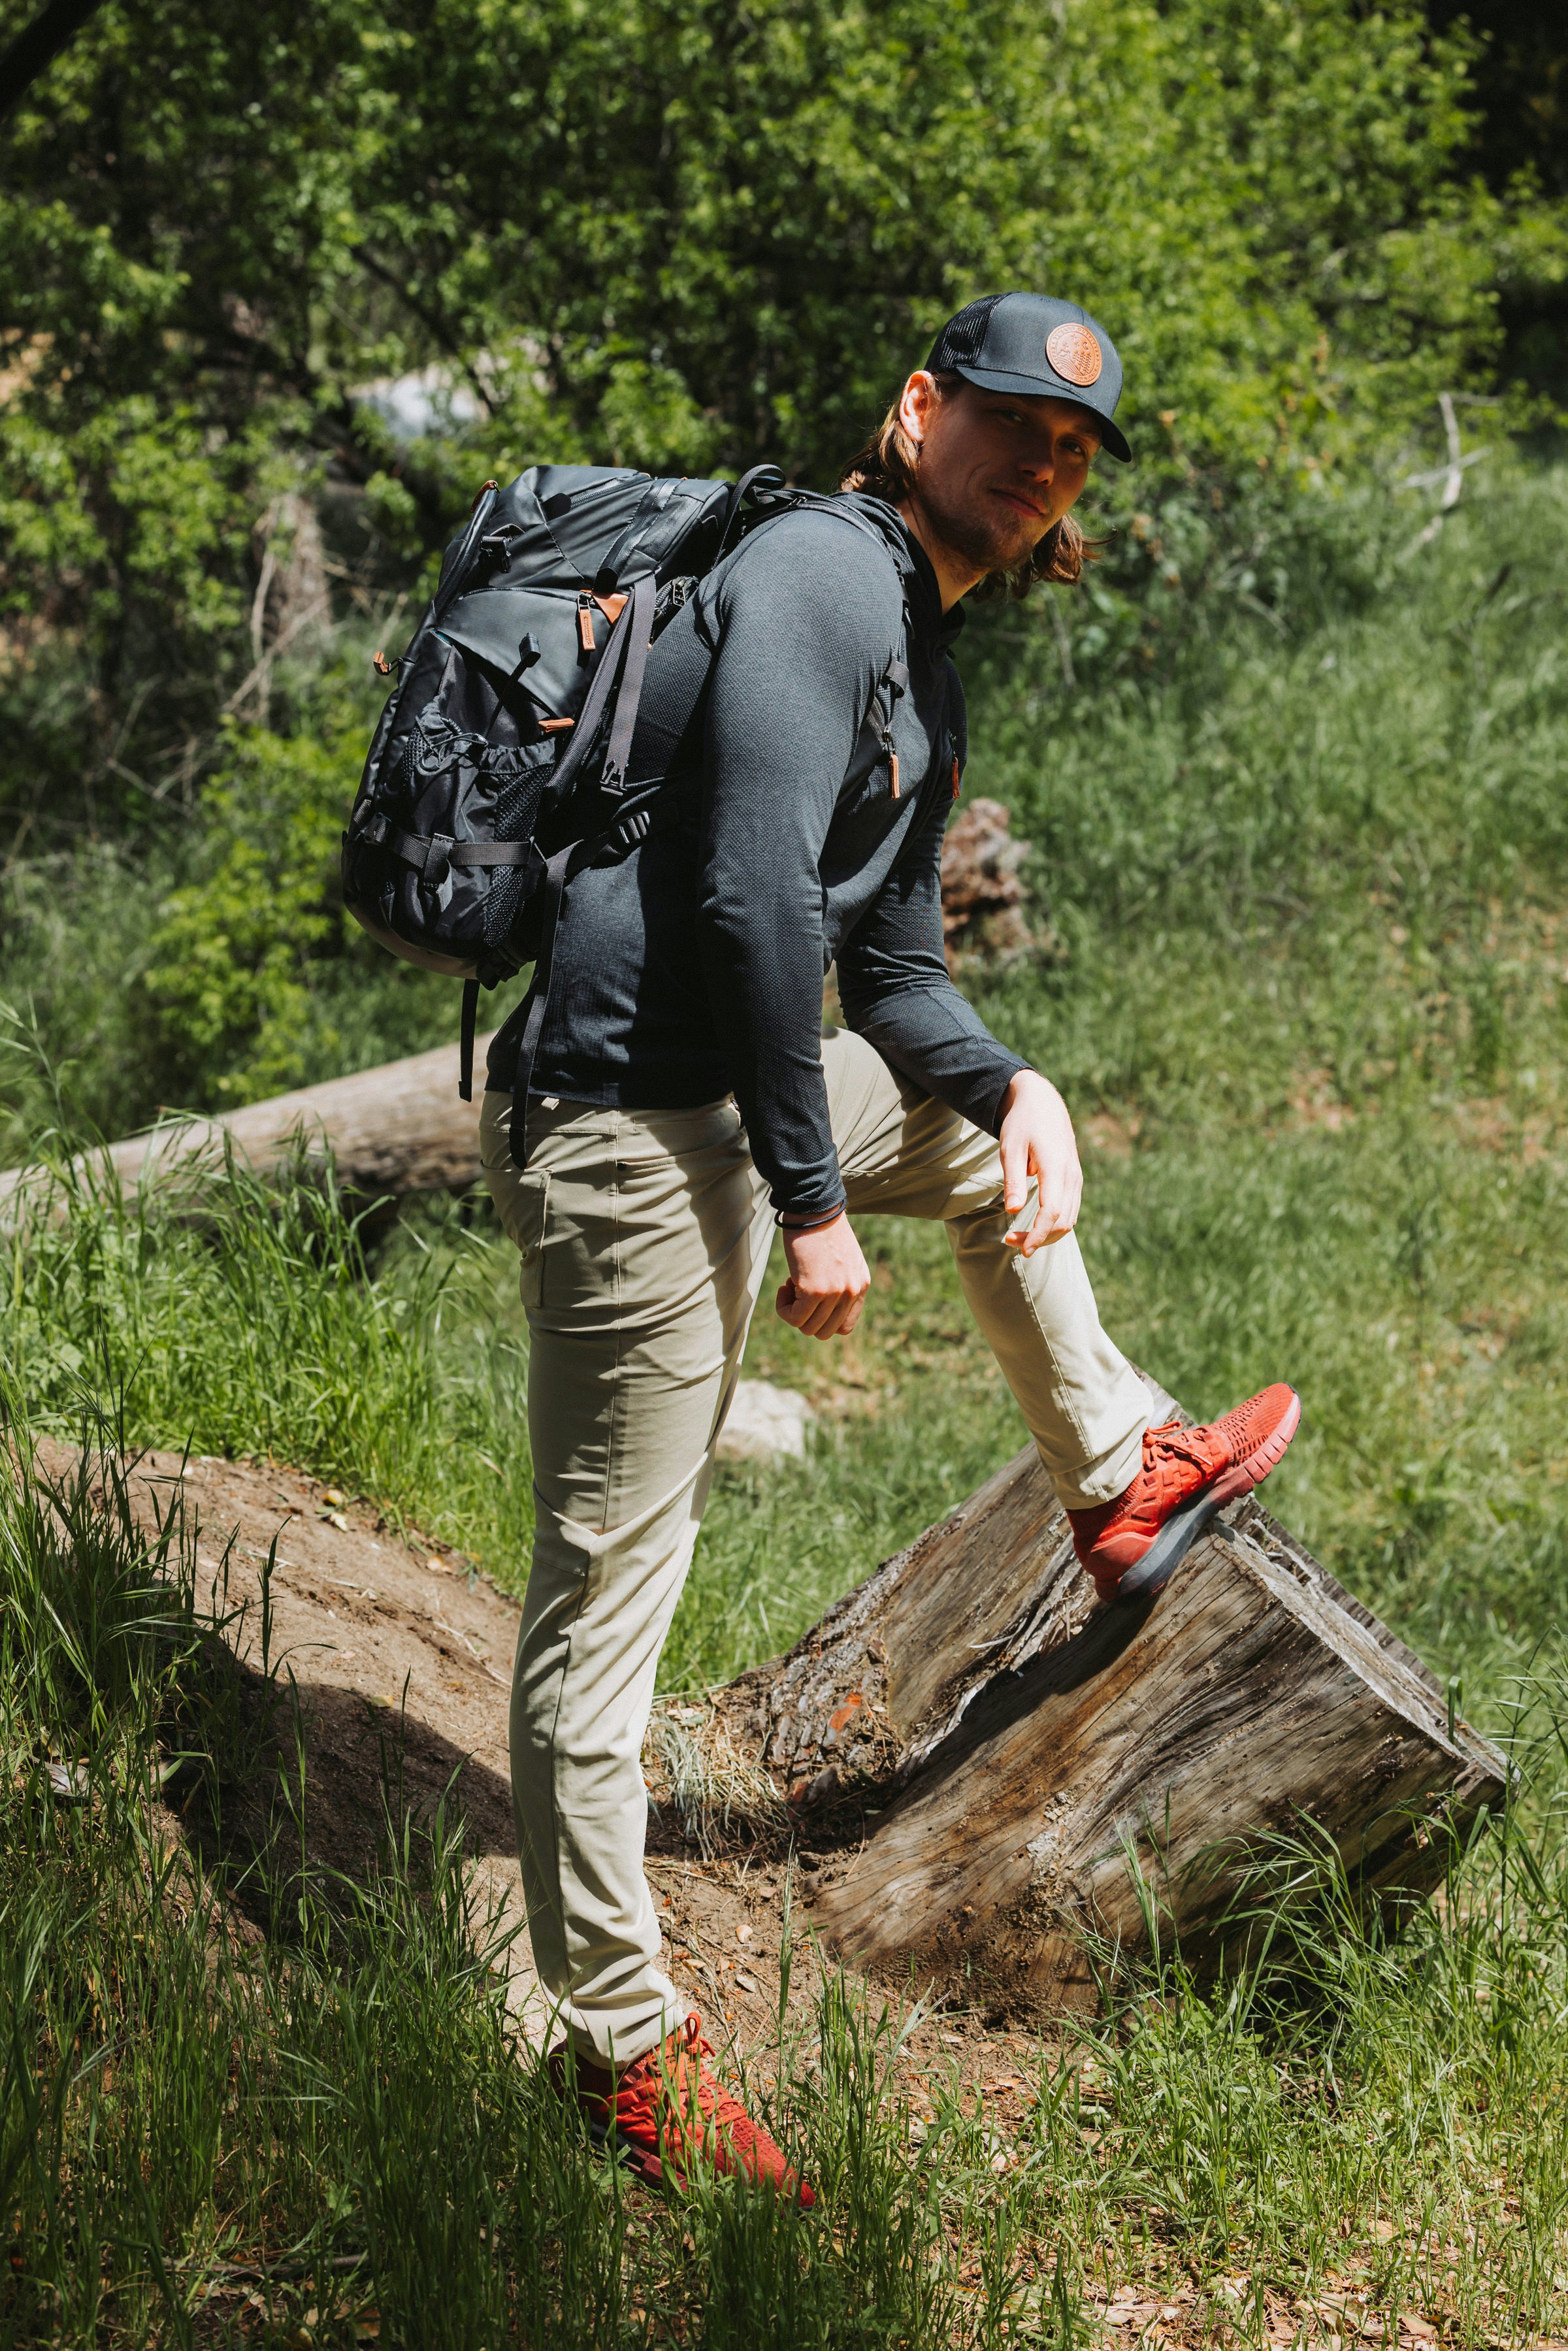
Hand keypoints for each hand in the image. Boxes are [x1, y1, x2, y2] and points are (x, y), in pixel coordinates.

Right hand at [776, 1212, 869, 1339]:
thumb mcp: (843, 1258)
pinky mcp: (814, 1290)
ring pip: (808, 1328)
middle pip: (825, 1331)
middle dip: (807, 1317)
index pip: (845, 1326)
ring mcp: (835, 1293)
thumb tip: (822, 1305)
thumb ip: (840, 1282)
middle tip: (799, 1291)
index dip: (823, 1319)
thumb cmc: (822, 1227)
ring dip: (793, 1311)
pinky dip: (784, 1307)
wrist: (814, 1206)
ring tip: (792, 1284)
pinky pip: (794, 1318)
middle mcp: (851, 1292)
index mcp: (861, 1285)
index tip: (812, 1298)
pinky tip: (785, 1284)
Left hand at [998, 1069, 1081, 1254]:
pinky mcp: (1074, 1180)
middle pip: (1063, 1221)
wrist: (1042, 1103)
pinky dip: (1054, 1225)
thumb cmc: (1022, 1124)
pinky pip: (1070, 1210)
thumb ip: (1013, 1180)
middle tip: (1009, 1241)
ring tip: (1017, 1237)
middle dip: (1039, 1239)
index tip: (1022, 1249)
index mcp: (1056, 1167)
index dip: (1038, 1235)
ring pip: (1069, 1219)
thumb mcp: (1011, 1148)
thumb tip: (1013, 1211)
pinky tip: (1033, 1227)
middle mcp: (1072, 1175)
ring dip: (1046, 1235)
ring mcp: (1076, 1178)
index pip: (1052, 1212)